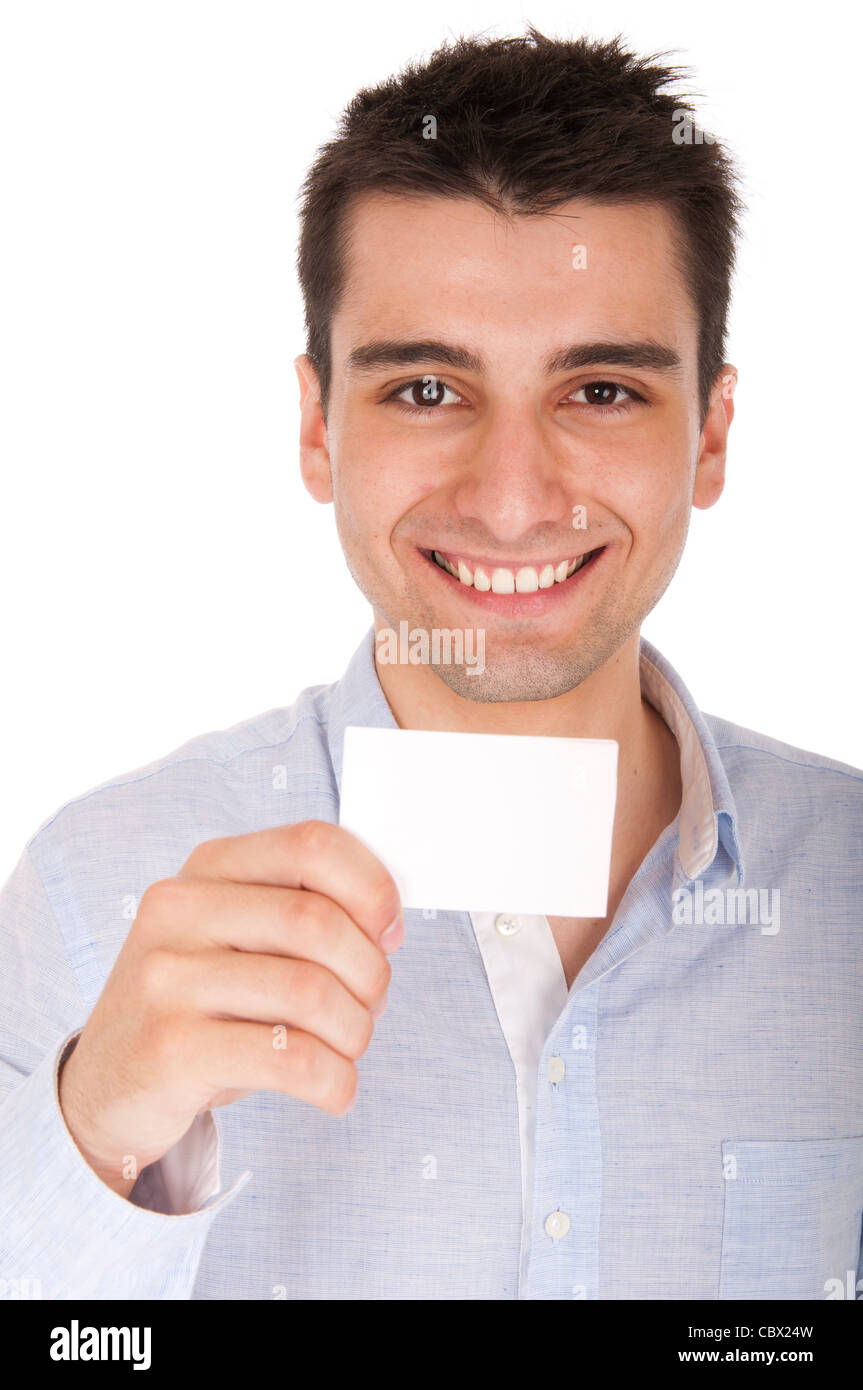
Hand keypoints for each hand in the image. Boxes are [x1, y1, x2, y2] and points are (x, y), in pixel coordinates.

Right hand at [58, 821, 401, 1197]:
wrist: (105, 1087)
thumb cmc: (199, 1007)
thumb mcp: (238, 938)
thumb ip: (303, 911)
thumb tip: (388, 920)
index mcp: (208, 867)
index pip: (313, 844)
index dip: (372, 887)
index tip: (389, 932)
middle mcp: (179, 909)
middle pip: (318, 923)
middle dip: (369, 973)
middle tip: (368, 1005)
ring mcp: (167, 978)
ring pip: (310, 993)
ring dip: (354, 1031)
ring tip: (346, 1048)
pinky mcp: (169, 1049)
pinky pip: (289, 1058)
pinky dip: (334, 1080)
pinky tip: (333, 1089)